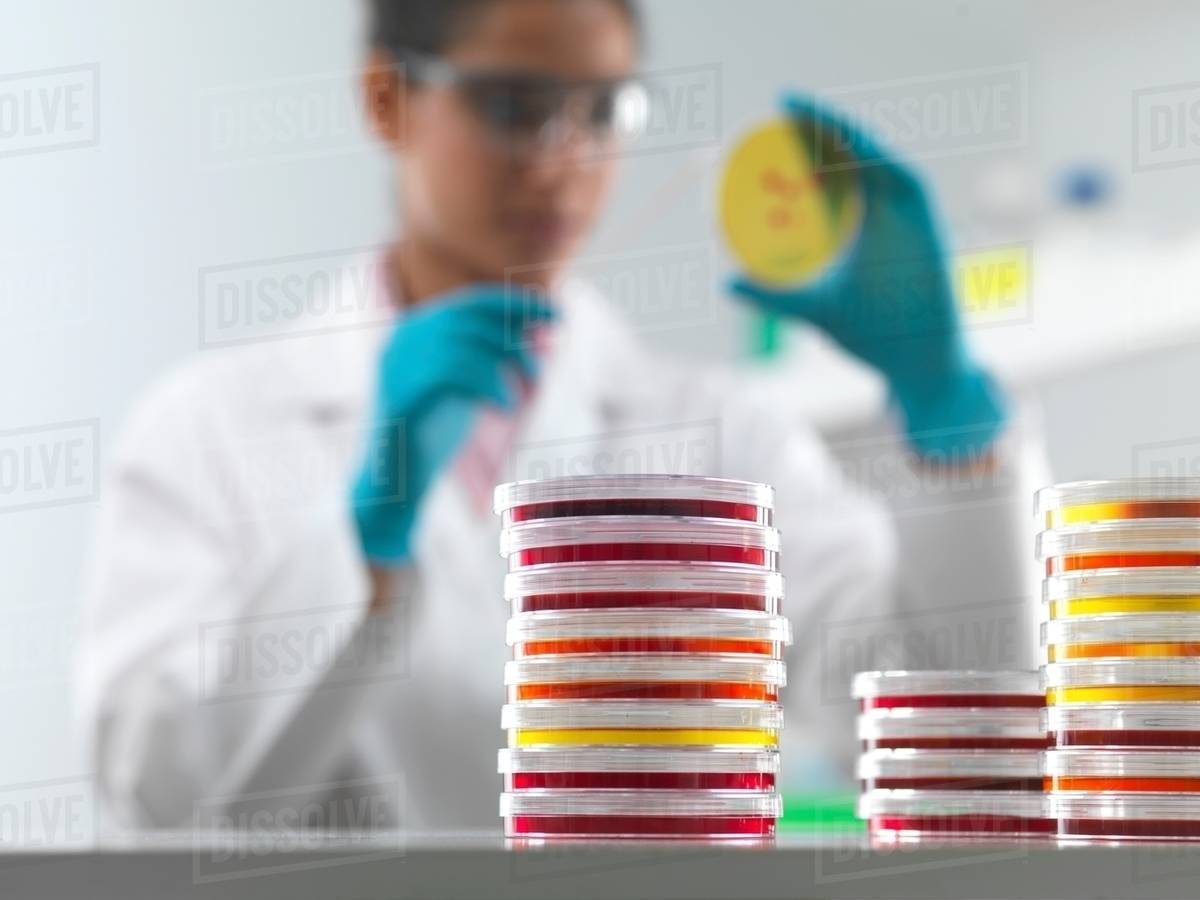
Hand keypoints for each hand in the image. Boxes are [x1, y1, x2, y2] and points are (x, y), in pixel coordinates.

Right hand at [351, 286, 553, 564]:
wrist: (394, 480)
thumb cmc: (433, 433)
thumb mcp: (469, 387)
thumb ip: (495, 359)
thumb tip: (543, 337)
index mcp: (415, 332)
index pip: (470, 302)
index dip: (515, 304)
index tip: (557, 313)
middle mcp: (401, 341)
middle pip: (467, 315)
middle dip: (516, 326)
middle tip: (551, 348)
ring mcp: (396, 367)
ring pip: (463, 343)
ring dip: (508, 358)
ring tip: (532, 385)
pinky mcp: (399, 395)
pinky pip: (451, 374)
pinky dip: (489, 385)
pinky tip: (506, 406)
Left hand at [729, 94, 1006, 459]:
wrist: (918, 365)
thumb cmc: (875, 336)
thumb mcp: (812, 310)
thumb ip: (771, 296)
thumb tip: (726, 281)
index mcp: (864, 222)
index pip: (834, 168)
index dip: (809, 138)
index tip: (775, 114)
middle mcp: (888, 212)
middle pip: (855, 154)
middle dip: (822, 123)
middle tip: (783, 101)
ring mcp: (909, 219)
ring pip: (878, 159)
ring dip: (846, 135)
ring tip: (807, 116)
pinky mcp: (929, 229)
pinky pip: (905, 184)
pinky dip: (879, 164)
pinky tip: (850, 150)